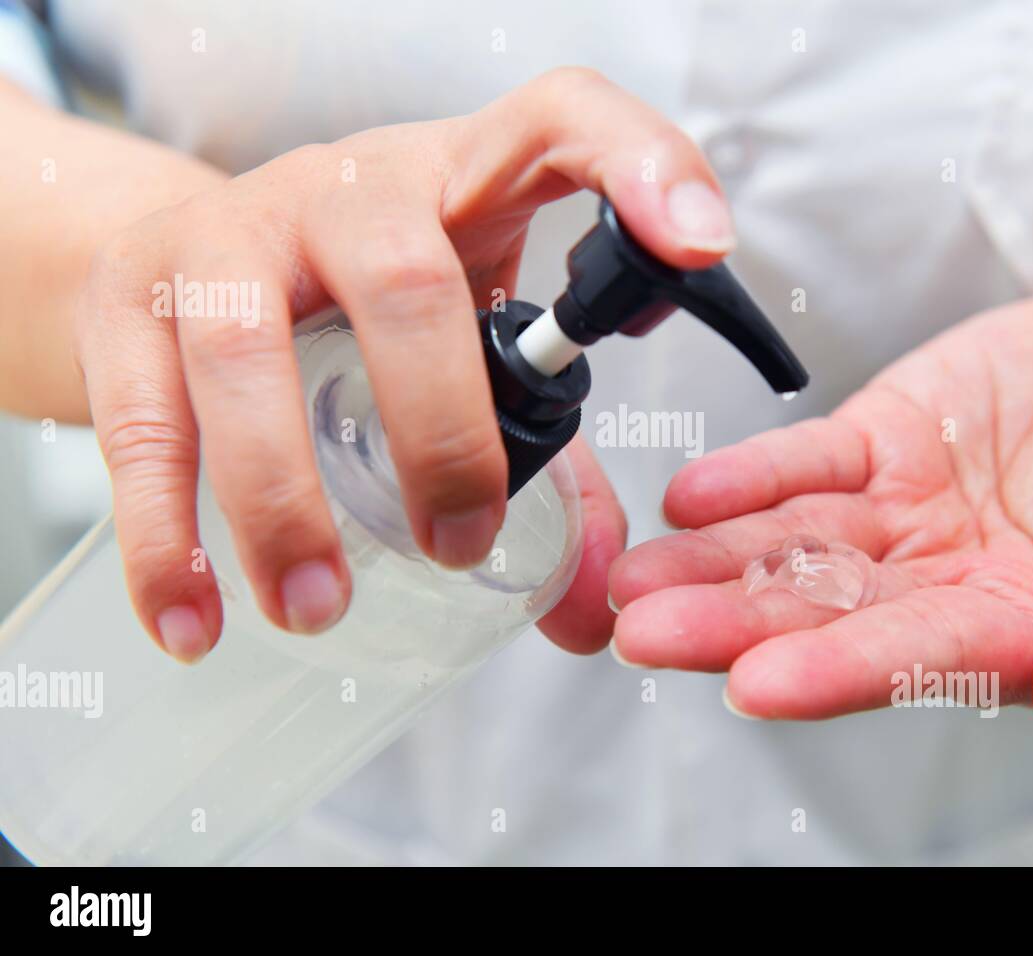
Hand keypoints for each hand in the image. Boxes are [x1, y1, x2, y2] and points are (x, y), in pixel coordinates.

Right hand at [75, 69, 731, 660]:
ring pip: (251, 349)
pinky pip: (140, 420)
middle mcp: (350, 188)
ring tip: (318, 610)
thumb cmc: (364, 303)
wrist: (191, 252)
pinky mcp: (131, 292)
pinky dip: (166, 535)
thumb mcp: (469, 343)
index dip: (642, 165)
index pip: (564, 123)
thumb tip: (587, 606)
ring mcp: (230, 230)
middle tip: (459, 544)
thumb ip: (548, 465)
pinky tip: (195, 617)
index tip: (698, 247)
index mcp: (463, 184)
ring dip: (285, 500)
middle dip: (444, 432)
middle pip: (409, 282)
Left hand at [608, 302, 1032, 723]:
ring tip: (635, 579)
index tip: (756, 685)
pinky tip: (692, 496)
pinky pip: (808, 464)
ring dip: (712, 560)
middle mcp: (942, 583)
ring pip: (796, 546)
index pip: (918, 658)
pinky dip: (752, 478)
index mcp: (1018, 627)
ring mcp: (904, 515)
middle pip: (827, 612)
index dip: (841, 671)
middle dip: (733, 625)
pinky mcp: (880, 444)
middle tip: (646, 634)